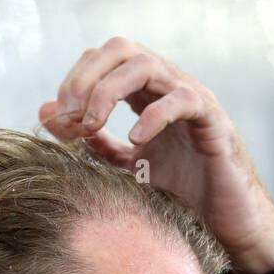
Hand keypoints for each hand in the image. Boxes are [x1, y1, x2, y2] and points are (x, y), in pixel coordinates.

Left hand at [38, 36, 273, 273]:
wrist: (225, 224)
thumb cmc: (182, 195)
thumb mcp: (124, 168)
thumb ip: (92, 141)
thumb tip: (48, 114)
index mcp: (146, 94)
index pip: (102, 60)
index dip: (74, 81)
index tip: (59, 120)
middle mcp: (167, 87)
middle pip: (120, 50)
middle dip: (86, 78)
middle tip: (71, 117)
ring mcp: (192, 98)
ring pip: (145, 66)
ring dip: (108, 91)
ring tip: (93, 125)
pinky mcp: (213, 120)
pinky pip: (182, 99)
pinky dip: (152, 115)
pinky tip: (135, 140)